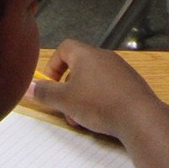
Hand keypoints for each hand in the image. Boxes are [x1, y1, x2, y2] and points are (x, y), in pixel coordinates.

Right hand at [28, 39, 166, 143]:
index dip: (53, 65)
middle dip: (68, 89)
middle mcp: (105, 57)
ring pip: (93, 80)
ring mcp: (121, 70)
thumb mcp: (65, 101)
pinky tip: (102, 119)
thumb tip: (28, 87)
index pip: (65, 48)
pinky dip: (100, 100)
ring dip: (83, 98)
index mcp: (87, 54)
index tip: (51, 86)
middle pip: (79, 67)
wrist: (140, 116)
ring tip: (82, 119)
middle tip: (66, 109)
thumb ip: (45, 93)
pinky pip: (110, 88)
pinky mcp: (133, 84)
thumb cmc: (98, 103)